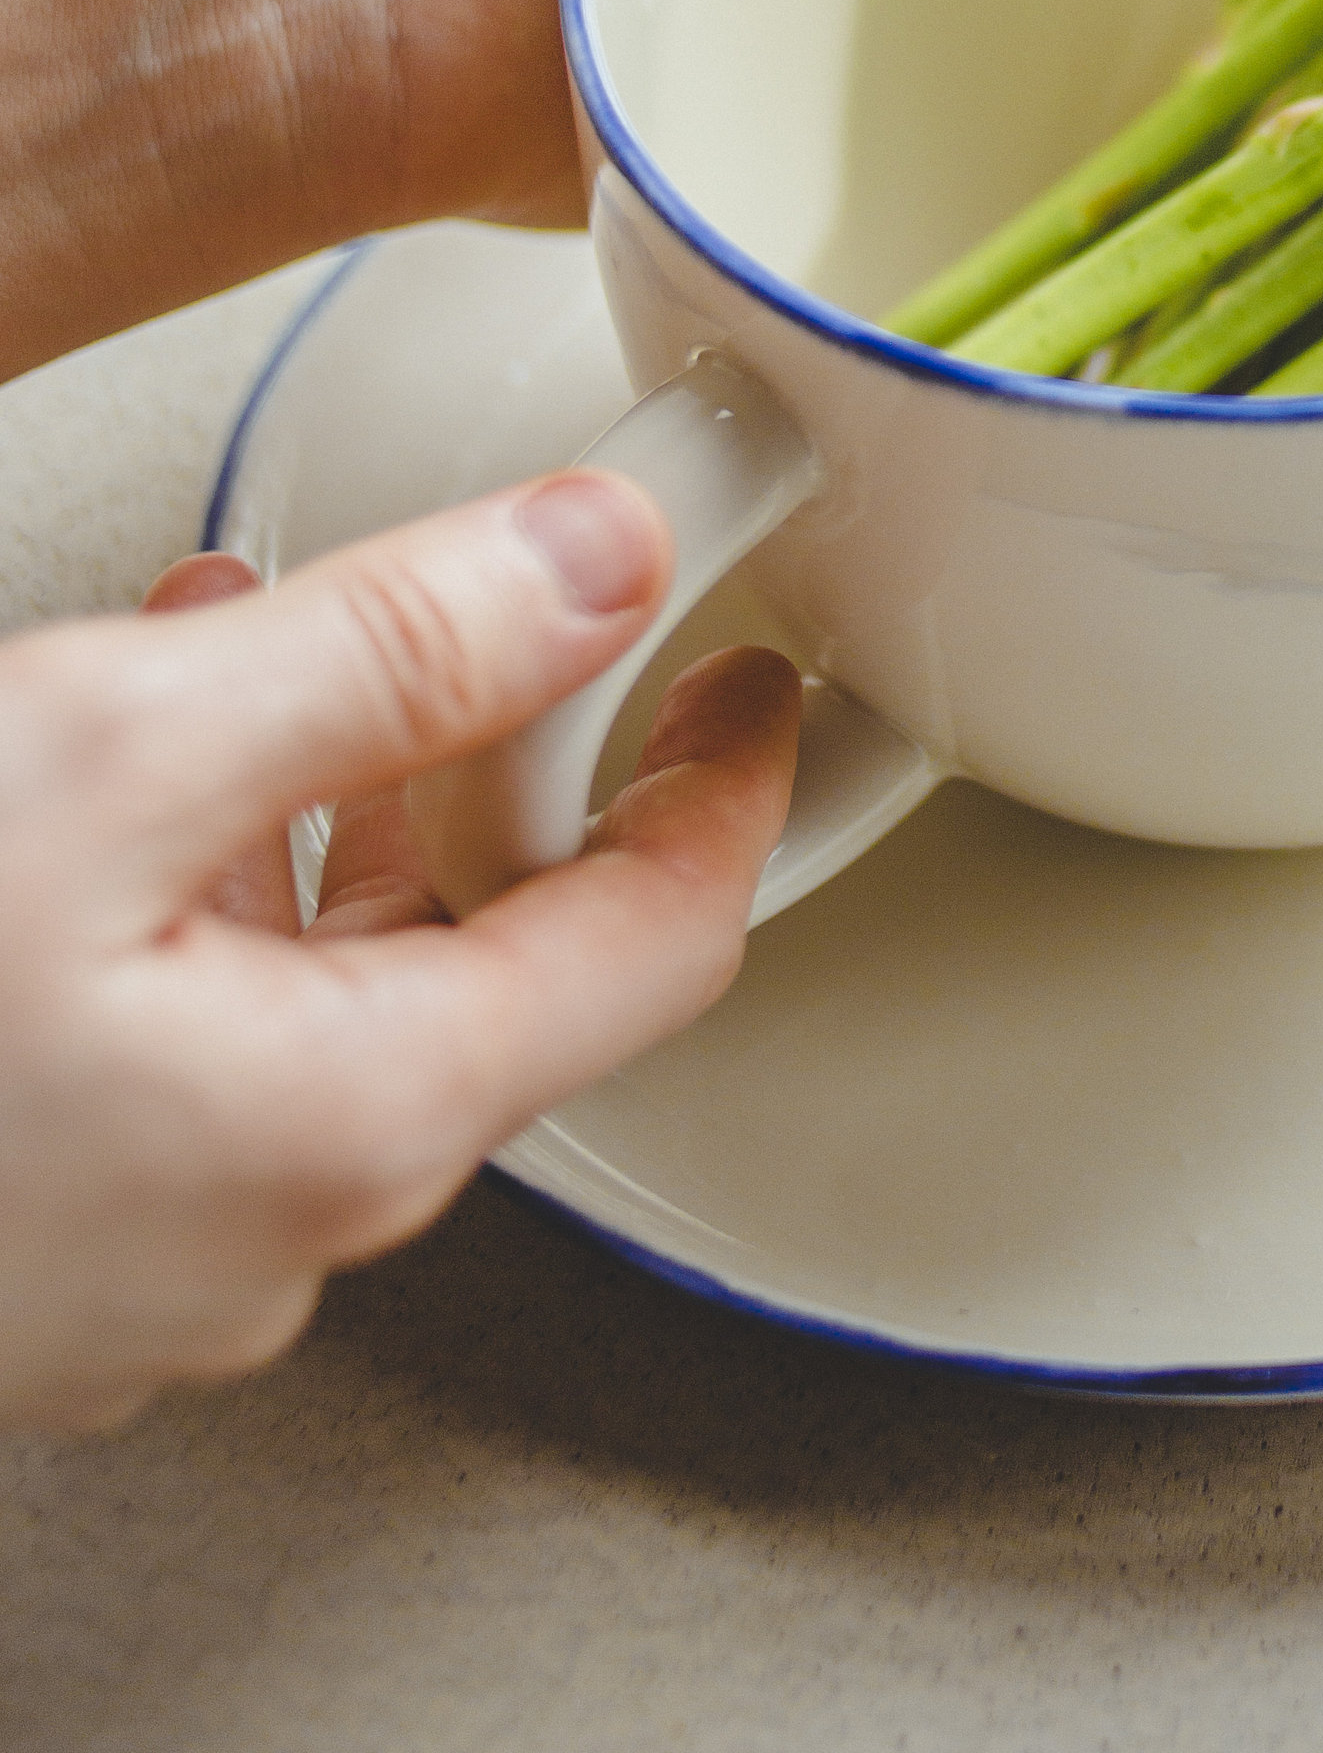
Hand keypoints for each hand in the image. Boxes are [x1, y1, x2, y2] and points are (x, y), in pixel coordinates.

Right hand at [0, 470, 797, 1432]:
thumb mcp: (109, 754)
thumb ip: (393, 653)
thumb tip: (602, 562)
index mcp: (346, 1118)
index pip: (660, 944)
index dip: (728, 786)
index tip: (759, 682)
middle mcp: (263, 1220)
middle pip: (490, 967)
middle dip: (500, 768)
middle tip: (522, 628)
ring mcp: (131, 1250)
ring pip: (317, 992)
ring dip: (324, 804)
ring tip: (262, 638)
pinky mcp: (18, 1233)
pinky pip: (177, 1041)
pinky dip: (191, 887)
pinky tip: (106, 765)